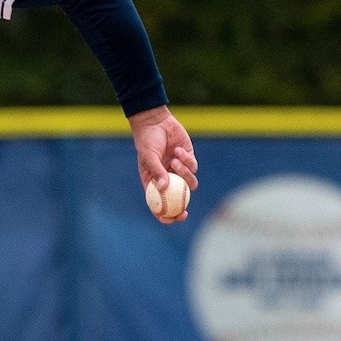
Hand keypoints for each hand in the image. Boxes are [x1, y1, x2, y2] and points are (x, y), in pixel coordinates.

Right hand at [129, 105, 198, 223]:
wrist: (156, 122)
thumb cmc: (147, 140)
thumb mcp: (148, 156)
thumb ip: (157, 172)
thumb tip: (165, 188)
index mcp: (154, 183)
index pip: (159, 204)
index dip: (165, 216)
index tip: (172, 219)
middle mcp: (168, 179)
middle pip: (178, 199)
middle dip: (182, 208)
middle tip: (185, 210)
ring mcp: (179, 170)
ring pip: (189, 183)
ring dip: (184, 173)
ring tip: (174, 159)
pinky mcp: (188, 159)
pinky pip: (193, 166)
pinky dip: (186, 160)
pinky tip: (177, 150)